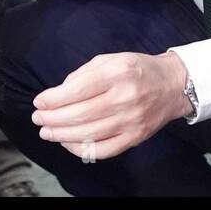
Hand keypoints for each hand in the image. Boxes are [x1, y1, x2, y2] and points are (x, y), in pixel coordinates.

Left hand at [32, 52, 192, 160]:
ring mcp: (131, 121)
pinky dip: (80, 149)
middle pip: (80, 114)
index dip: (53, 99)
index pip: (78, 90)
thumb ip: (84, 74)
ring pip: (88, 134)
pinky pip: (102, 150)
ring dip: (61, 135)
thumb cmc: (137, 70)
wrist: (172, 85)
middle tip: (38, 118)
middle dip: (52, 118)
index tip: (39, 101)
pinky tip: (68, 142)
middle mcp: (125, 97)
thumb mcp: (111, 59)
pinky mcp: (134, 138)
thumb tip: (58, 95)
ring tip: (47, 131)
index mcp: (118, 73)